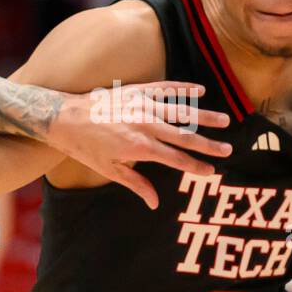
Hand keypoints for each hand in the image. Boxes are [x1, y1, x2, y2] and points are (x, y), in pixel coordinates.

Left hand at [44, 82, 232, 208]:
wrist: (63, 118)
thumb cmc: (85, 147)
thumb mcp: (109, 170)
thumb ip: (137, 184)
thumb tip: (156, 203)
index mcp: (140, 148)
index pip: (176, 159)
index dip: (196, 166)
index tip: (212, 171)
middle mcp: (145, 125)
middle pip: (185, 136)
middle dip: (208, 144)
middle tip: (228, 149)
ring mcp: (142, 105)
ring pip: (181, 111)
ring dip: (205, 116)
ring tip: (225, 121)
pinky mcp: (136, 90)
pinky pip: (166, 88)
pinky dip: (184, 89)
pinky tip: (201, 91)